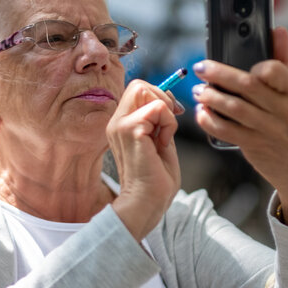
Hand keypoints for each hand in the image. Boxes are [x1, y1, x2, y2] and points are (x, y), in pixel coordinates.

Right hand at [106, 80, 181, 238]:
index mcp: (122, 124)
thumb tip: (169, 101)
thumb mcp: (160, 142)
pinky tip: (162, 144)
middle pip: (138, 84)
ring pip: (145, 90)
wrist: (147, 203)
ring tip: (163, 136)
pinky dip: (168, 123)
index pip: (138, 90)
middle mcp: (117, 122)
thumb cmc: (156, 181)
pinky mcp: (130, 130)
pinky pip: (158, 108)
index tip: (170, 120)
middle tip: (168, 124)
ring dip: (164, 110)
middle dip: (161, 97)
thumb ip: (160, 121)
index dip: (159, 97)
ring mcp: (120, 125)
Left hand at [193, 27, 287, 225]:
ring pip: (234, 108)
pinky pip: (227, 131)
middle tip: (201, 68)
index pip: (275, 70)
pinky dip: (210, 120)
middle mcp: (283, 109)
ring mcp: (269, 129)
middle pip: (247, 86)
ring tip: (198, 91)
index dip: (257, 66)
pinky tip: (201, 113)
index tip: (241, 63)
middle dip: (220, 74)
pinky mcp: (254, 145)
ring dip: (211, 97)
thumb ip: (282, 61)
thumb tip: (277, 29)